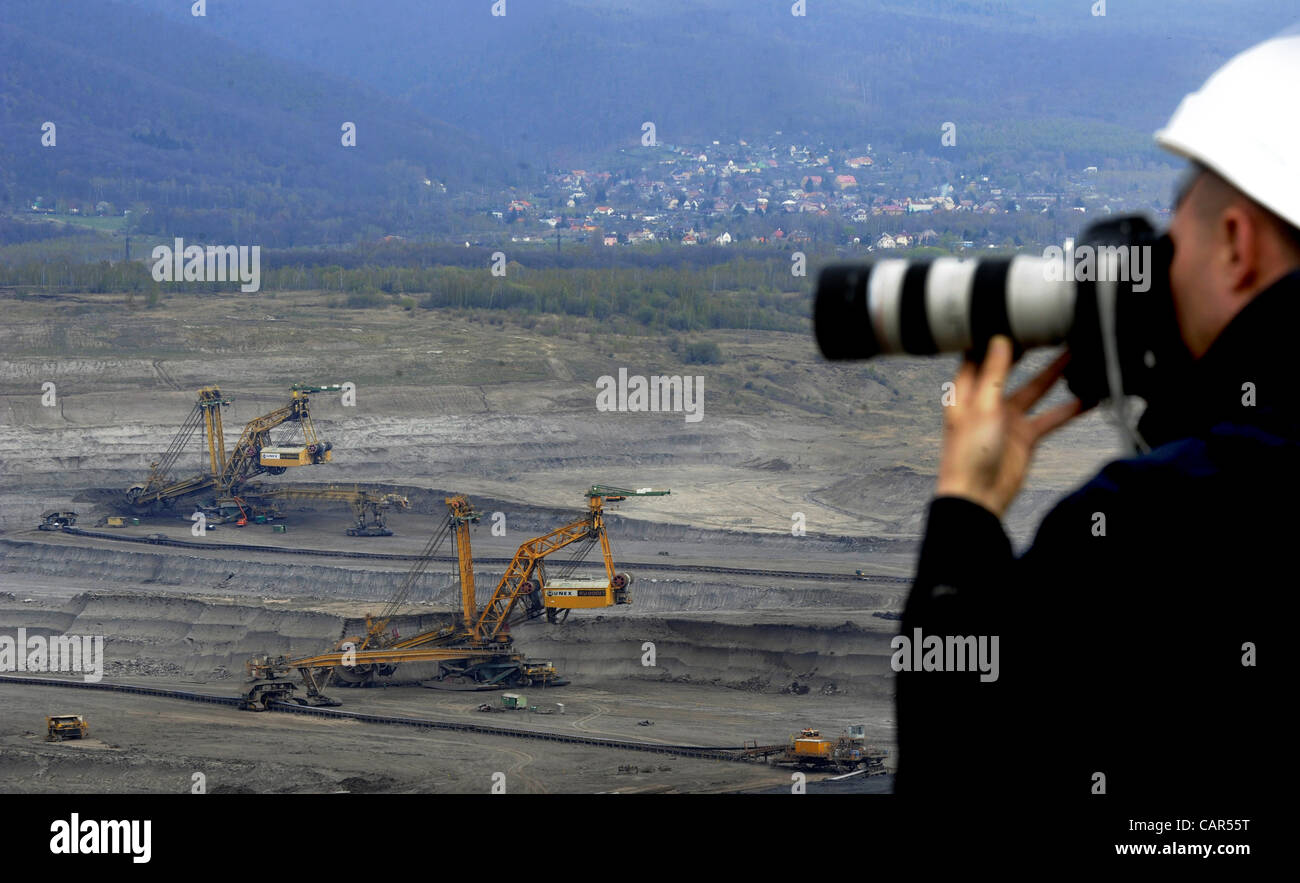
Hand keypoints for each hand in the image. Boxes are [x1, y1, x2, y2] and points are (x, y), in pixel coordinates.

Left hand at [935, 336, 1087, 517]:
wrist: (978, 498)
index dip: (994, 334)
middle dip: (1028, 347)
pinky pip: (1052, 417)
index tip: (1012, 311)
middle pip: (1010, 366)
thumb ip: (994, 374)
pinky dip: (1071, 408)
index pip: (979, 353)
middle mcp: (987, 399)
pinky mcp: (1026, 436)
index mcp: (966, 390)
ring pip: (1036, 388)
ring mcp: (1008, 417)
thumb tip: (1000, 338)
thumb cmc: (968, 454)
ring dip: (1056, 373)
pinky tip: (1092, 396)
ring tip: (1078, 350)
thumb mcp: (982, 408)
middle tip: (1050, 324)